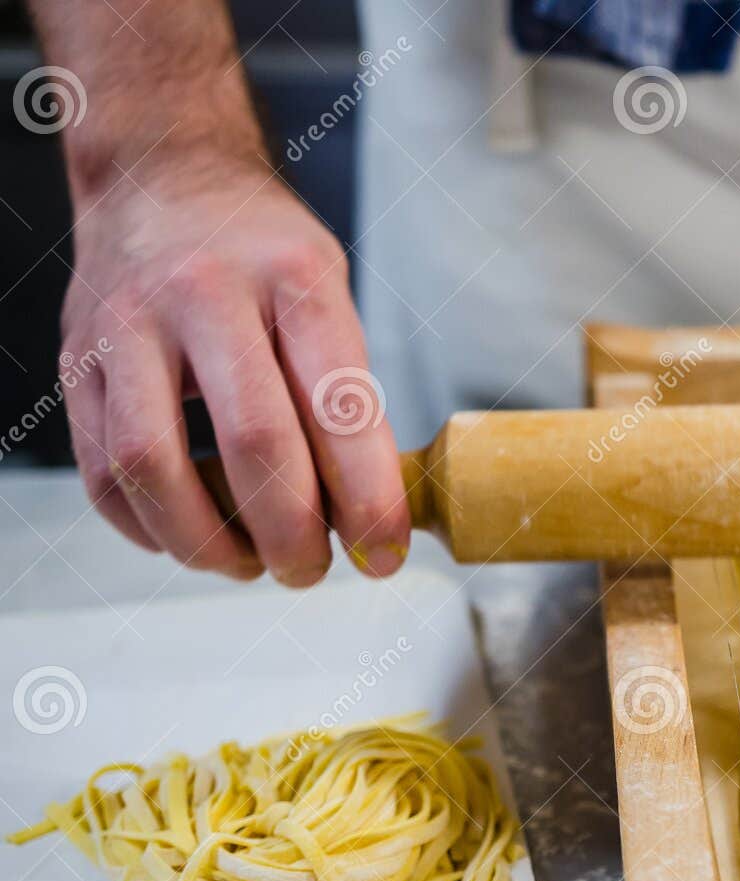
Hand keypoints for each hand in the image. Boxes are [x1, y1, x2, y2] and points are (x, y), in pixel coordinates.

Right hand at [60, 149, 409, 585]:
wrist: (161, 175)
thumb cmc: (262, 249)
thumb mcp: (330, 291)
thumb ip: (345, 393)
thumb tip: (369, 512)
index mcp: (294, 280)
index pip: (339, 407)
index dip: (368, 498)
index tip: (385, 552)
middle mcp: (206, 294)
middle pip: (253, 444)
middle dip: (293, 534)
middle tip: (315, 571)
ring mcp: (128, 326)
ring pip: (155, 467)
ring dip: (209, 544)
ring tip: (250, 564)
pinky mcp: (77, 359)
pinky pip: (101, 470)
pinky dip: (147, 527)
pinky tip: (187, 537)